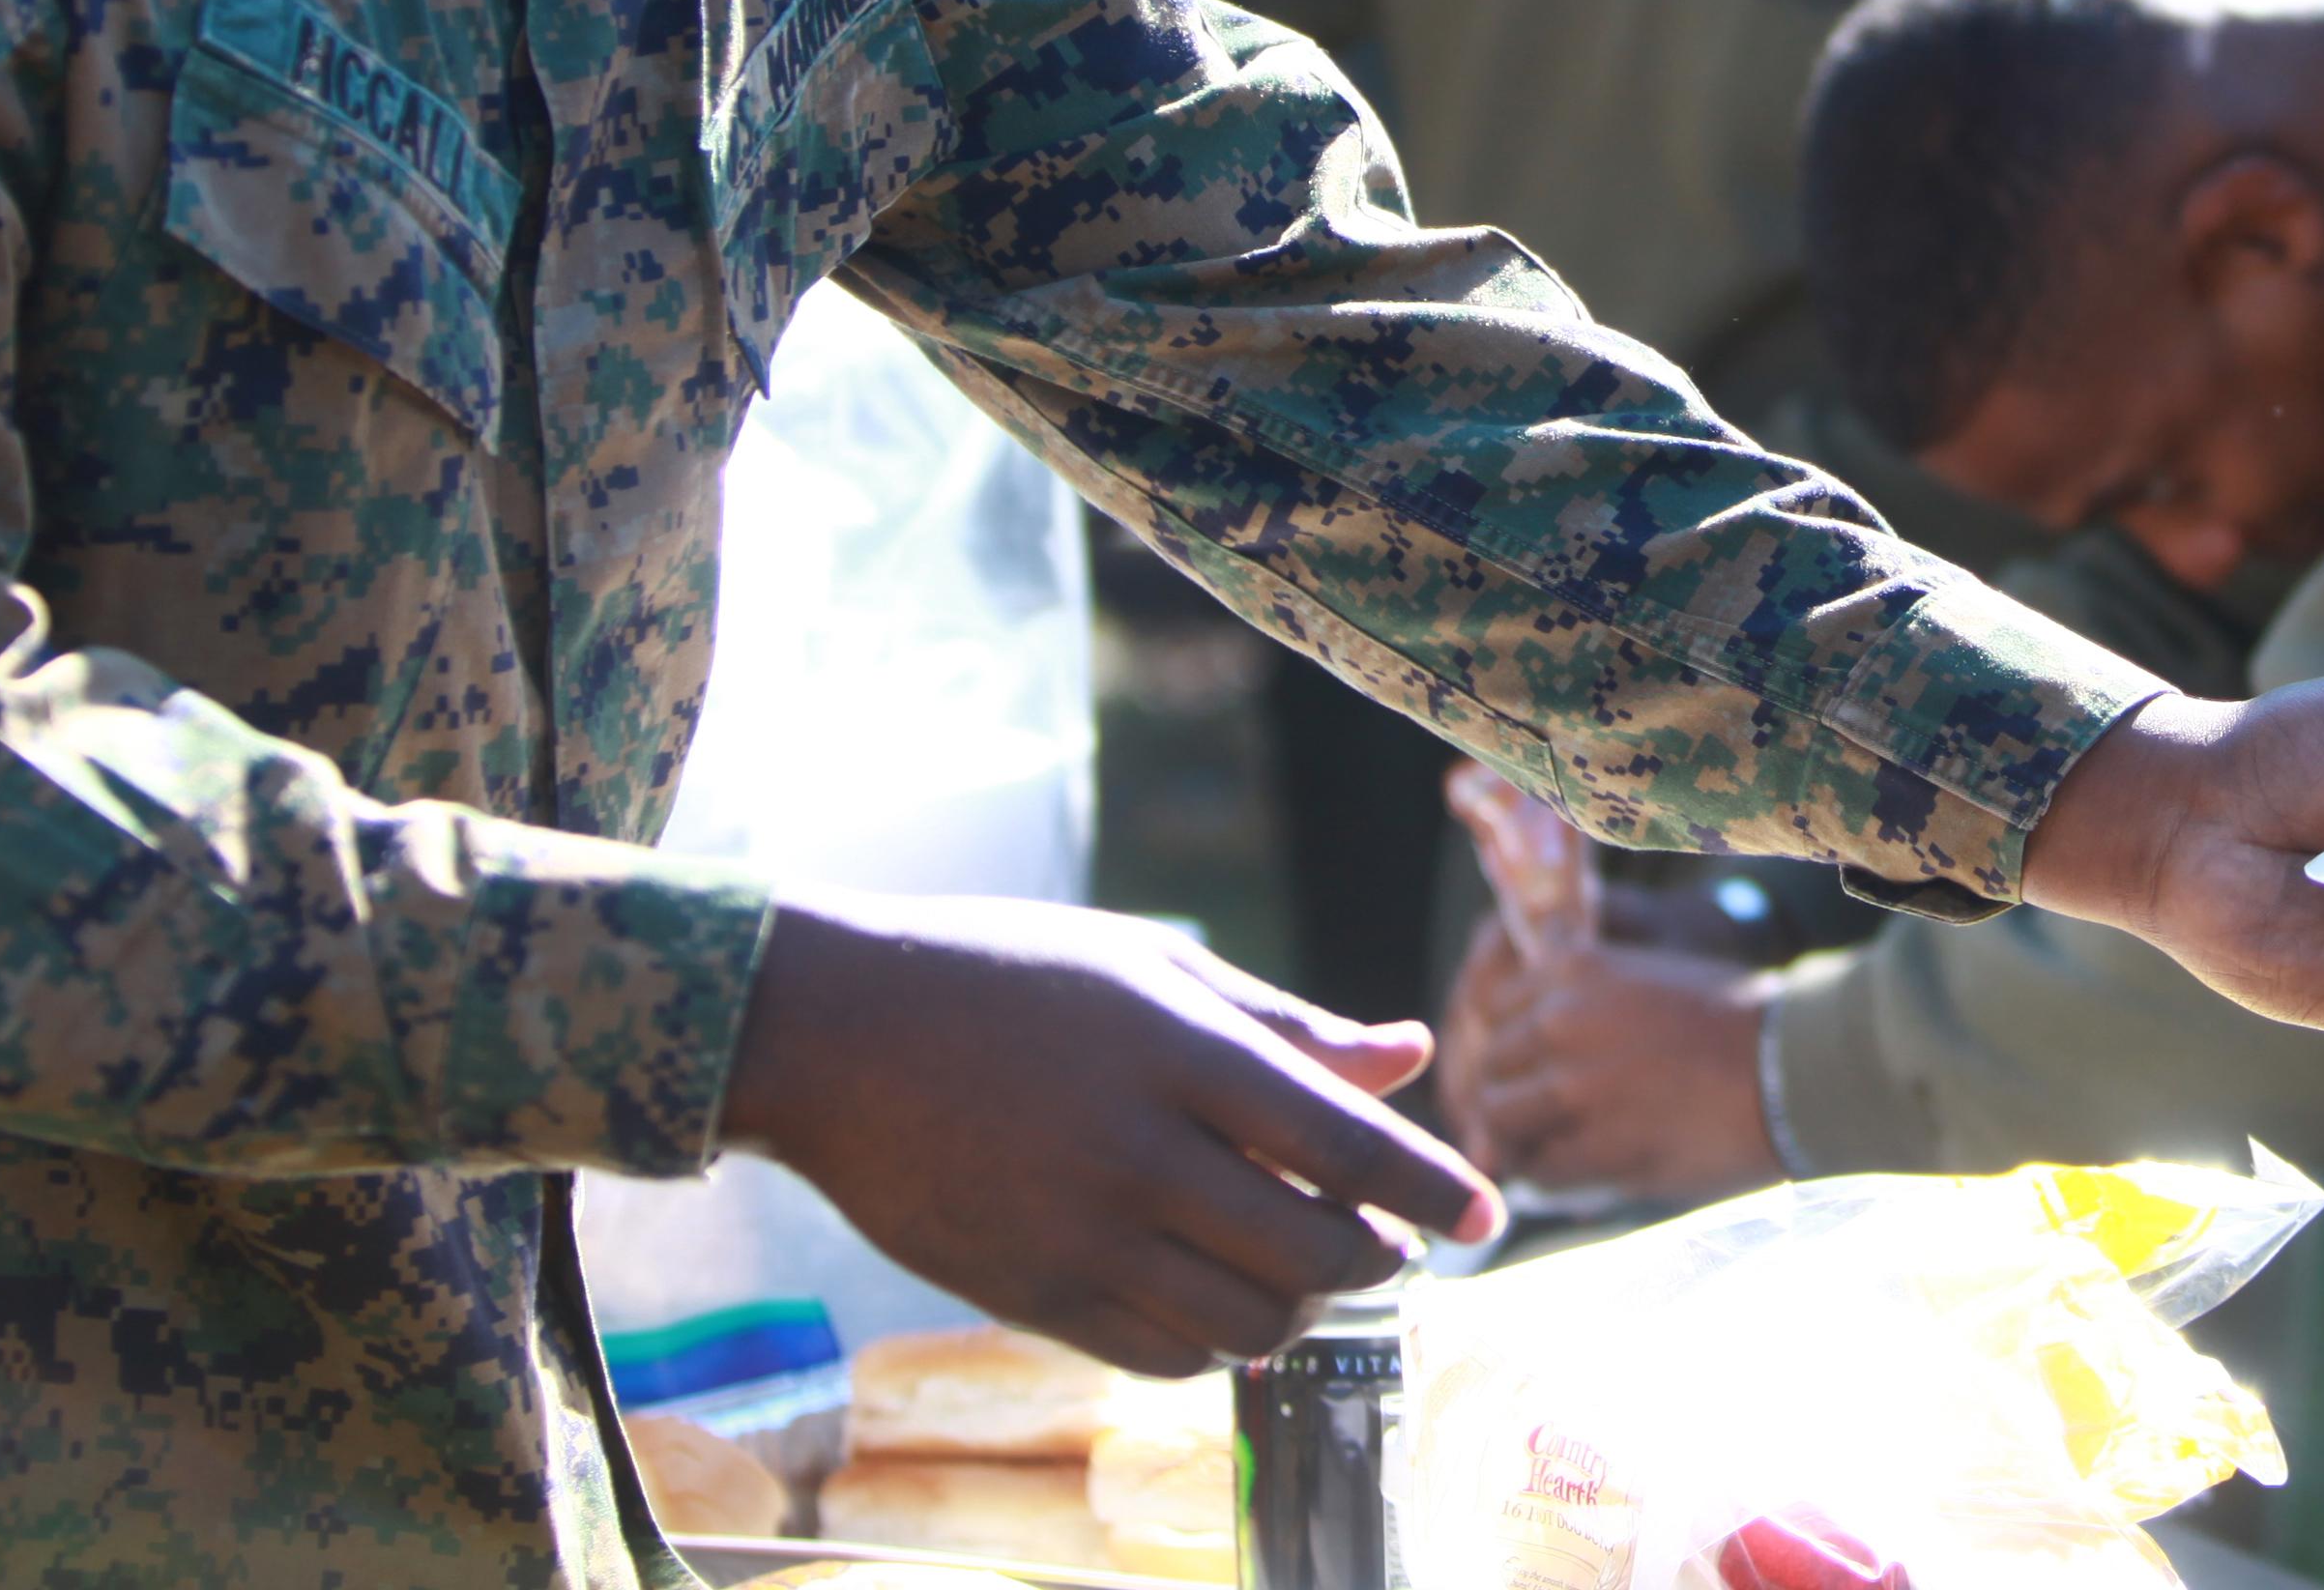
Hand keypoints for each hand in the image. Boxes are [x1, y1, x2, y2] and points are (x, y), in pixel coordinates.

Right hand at [722, 896, 1497, 1373]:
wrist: (837, 1035)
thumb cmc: (1009, 976)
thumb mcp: (1154, 964)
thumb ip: (1286, 1026)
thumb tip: (1411, 1056)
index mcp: (1176, 1051)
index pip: (1340, 1140)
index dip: (1428, 1186)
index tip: (1486, 1215)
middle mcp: (1136, 1152)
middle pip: (1309, 1252)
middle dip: (1375, 1259)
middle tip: (1385, 1239)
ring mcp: (1079, 1236)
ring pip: (1246, 1325)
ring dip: (1303, 1309)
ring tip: (1303, 1268)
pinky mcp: (1031, 1296)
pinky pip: (1163, 1359)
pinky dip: (1219, 1344)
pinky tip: (1219, 1297)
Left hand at [1436, 917, 1787, 1202]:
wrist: (1798, 1065)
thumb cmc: (1737, 1022)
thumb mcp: (1647, 979)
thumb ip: (1581, 1006)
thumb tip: (1528, 1047)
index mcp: (1575, 967)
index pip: (1495, 1010)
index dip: (1512, 1049)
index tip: (1530, 1072)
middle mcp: (1561, 1018)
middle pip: (1490, 1068)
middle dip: (1511, 1098)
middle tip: (1540, 1125)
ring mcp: (1573, 1083)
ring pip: (1501, 1121)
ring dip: (1525, 1143)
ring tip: (1559, 1155)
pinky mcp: (1595, 1145)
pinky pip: (1539, 1173)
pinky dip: (1551, 1182)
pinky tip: (1583, 1181)